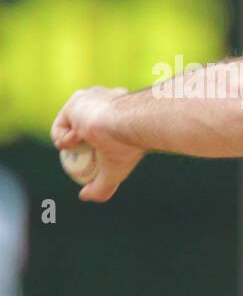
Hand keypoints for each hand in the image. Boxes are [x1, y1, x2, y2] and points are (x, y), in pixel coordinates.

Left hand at [50, 86, 144, 201]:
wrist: (128, 123)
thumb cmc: (129, 145)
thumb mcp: (116, 170)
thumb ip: (101, 186)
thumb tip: (84, 196)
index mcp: (121, 110)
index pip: (98, 126)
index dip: (91, 145)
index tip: (94, 160)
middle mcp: (105, 98)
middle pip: (81, 124)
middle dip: (79, 143)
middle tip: (85, 156)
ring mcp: (89, 98)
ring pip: (69, 126)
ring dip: (73, 145)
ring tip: (86, 146)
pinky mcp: (75, 101)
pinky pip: (61, 127)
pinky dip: (65, 141)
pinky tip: (79, 140)